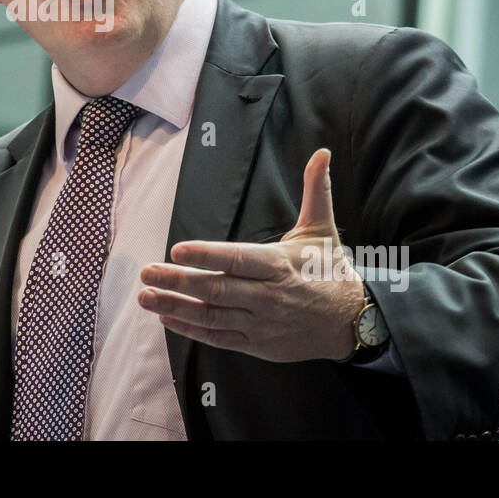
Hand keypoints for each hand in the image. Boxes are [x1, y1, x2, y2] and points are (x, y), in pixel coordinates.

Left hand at [138, 148, 364, 362]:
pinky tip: (168, 318)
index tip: (177, 250)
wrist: (352, 322)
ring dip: (175, 306)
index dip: (206, 255)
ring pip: (212, 316)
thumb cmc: (331, 270)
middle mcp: (268, 296)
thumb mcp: (322, 229)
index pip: (237, 259)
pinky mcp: (258, 344)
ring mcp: (261, 323)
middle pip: (217, 289)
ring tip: (146, 296)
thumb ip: (315, 190)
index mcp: (279, 265)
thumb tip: (321, 153)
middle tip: (146, 272)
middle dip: (178, 281)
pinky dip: (192, 330)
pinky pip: (219, 338)